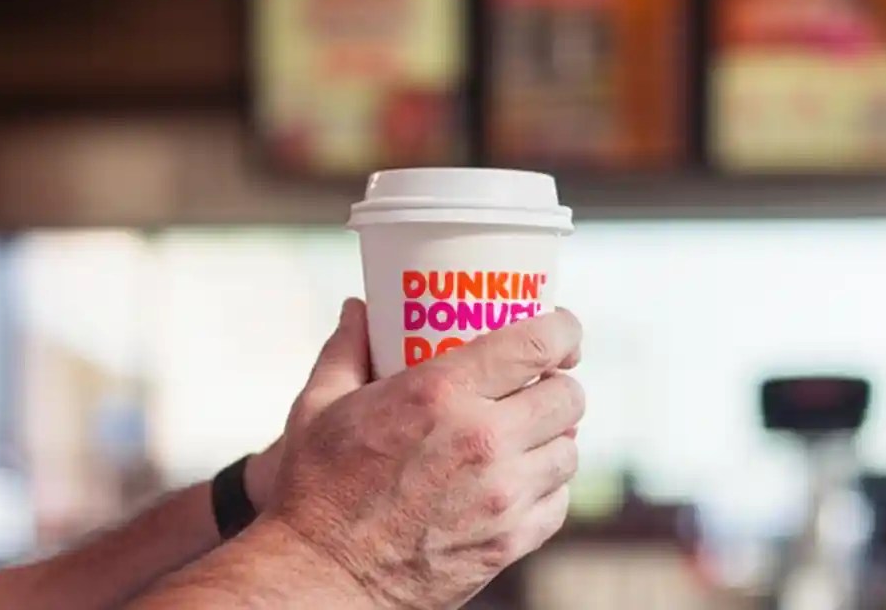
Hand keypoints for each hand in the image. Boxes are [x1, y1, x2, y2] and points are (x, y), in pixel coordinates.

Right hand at [265, 299, 584, 609]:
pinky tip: (518, 481)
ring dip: (553, 438)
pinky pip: (558, 502)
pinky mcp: (509, 543)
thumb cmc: (315, 489)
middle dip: (558, 385)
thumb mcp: (318, 406)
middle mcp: (482, 439)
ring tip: (525, 436)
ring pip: (569, 451)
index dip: (563, 330)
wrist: (321, 577)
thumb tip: (358, 309)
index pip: (537, 343)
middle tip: (536, 387)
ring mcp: (502, 496)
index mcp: (440, 393)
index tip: (559, 331)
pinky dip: (547, 487)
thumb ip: (346, 349)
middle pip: (568, 397)